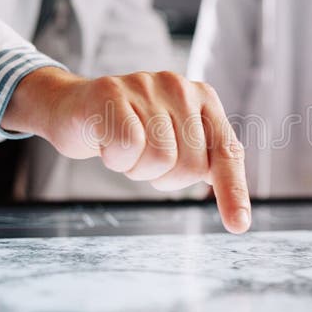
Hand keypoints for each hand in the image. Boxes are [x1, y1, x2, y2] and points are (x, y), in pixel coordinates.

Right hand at [2, 67, 250, 233]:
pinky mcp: (112, 92)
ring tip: (124, 148)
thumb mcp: (173, 140)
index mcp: (204, 99)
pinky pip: (129, 147)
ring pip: (160, 160)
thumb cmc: (129, 130)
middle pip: (191, 166)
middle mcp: (181, 87)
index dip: (233, 191)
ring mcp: (146, 85)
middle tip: (142, 158)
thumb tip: (238, 207)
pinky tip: (106, 142)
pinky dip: (116, 158)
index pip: (227, 153)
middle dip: (164, 178)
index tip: (238, 225)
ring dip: (137, 169)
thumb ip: (206, 159)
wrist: (73, 107)